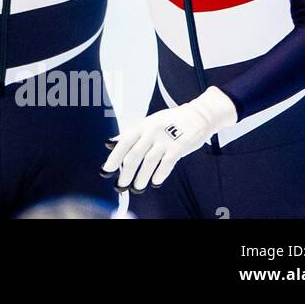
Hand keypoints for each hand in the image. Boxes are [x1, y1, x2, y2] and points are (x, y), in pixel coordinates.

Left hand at [101, 86, 236, 191]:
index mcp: (142, 126)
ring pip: (149, 162)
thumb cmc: (170, 120)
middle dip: (126, 173)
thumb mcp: (147, 122)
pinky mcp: (180, 147)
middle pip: (134, 155)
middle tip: (121, 185)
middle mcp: (151, 132)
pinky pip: (167, 163)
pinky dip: (160, 174)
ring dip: (142, 177)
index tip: (107, 170)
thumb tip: (110, 143)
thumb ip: (130, 133)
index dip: (114, 157)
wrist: (197, 115)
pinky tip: (155, 182)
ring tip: (137, 187)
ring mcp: (166, 139)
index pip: (124, 143)